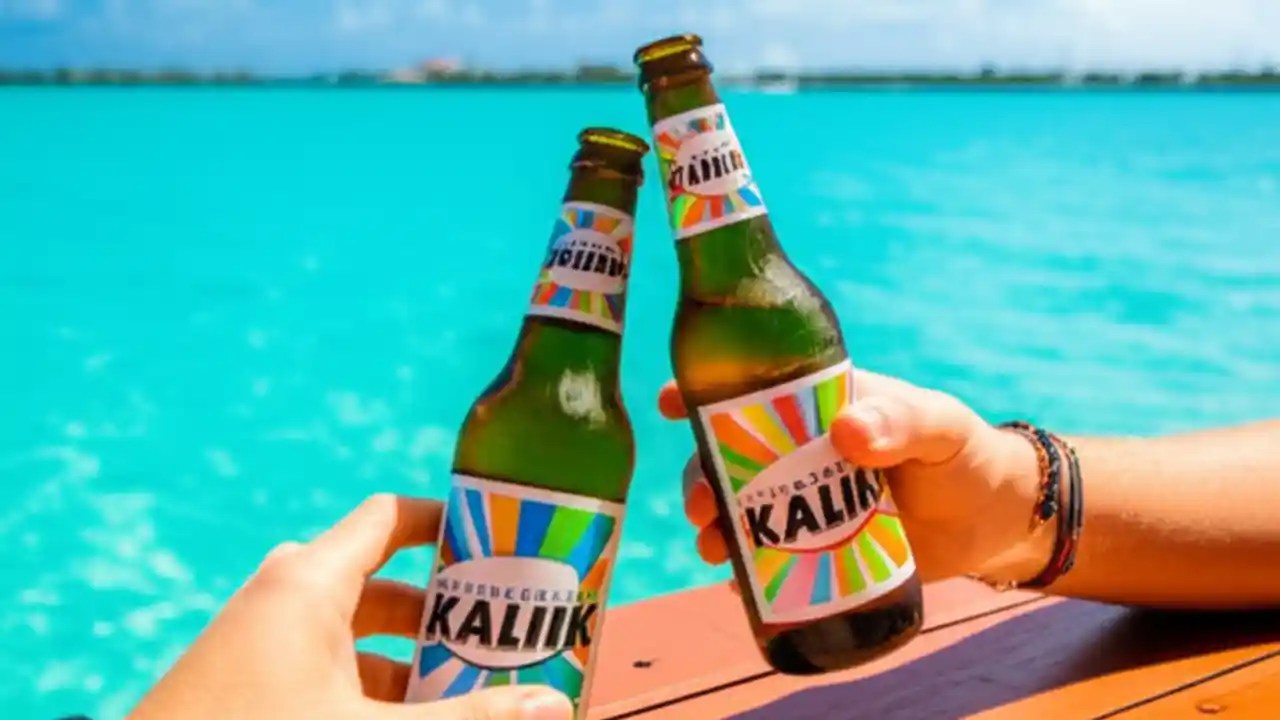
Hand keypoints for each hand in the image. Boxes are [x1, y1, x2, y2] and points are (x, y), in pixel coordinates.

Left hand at [129, 495, 573, 719]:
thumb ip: (466, 718)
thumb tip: (554, 708)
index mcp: (309, 581)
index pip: (391, 517)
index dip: (448, 522)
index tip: (502, 543)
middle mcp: (285, 594)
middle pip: (385, 580)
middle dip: (446, 609)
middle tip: (505, 630)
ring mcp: (264, 635)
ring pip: (358, 629)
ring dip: (412, 655)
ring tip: (470, 683)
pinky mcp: (252, 673)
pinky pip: (328, 659)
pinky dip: (372, 680)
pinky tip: (411, 716)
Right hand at [660, 369, 1049, 584]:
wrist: (995, 522)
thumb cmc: (964, 455)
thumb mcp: (939, 426)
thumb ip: (900, 421)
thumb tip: (844, 431)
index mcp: (819, 407)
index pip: (752, 390)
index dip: (705, 393)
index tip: (669, 402)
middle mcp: (801, 452)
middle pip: (731, 459)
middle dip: (701, 480)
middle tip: (700, 509)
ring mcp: (805, 503)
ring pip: (741, 511)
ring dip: (717, 529)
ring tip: (715, 552)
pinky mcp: (818, 550)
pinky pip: (769, 559)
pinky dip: (747, 573)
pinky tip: (738, 586)